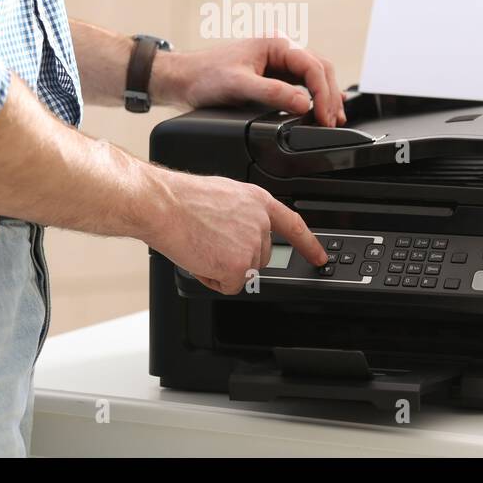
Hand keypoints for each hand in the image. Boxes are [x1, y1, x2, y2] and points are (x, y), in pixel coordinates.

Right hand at [142, 166, 327, 294]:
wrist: (163, 205)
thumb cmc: (182, 200)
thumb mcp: (223, 197)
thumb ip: (242, 214)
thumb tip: (241, 231)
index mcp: (258, 202)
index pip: (293, 226)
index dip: (308, 244)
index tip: (319, 257)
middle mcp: (260, 222)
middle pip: (259, 257)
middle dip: (236, 257)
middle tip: (210, 242)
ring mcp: (252, 245)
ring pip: (243, 272)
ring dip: (222, 267)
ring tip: (202, 245)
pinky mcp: (239, 265)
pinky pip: (229, 286)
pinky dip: (213, 279)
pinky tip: (201, 259)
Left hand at [152, 37, 347, 126]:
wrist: (182, 79)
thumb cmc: (204, 76)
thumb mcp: (239, 85)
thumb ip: (273, 93)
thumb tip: (304, 103)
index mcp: (276, 43)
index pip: (313, 67)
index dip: (324, 93)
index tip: (324, 116)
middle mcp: (280, 49)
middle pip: (319, 69)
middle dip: (330, 95)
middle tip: (333, 121)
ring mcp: (277, 61)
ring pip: (313, 75)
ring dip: (325, 96)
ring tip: (332, 119)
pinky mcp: (271, 74)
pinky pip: (301, 83)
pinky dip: (313, 96)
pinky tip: (319, 109)